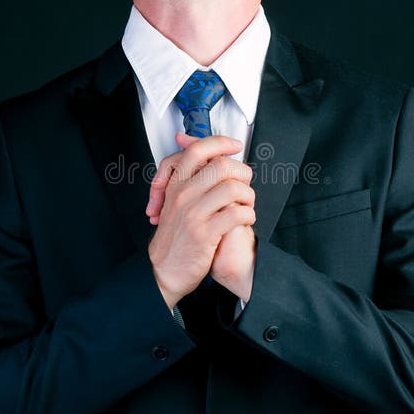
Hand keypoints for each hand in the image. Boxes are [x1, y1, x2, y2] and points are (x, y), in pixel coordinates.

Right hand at [146, 134, 255, 308]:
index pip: (197, 150)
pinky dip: (248, 215)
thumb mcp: (174, 201)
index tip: (235, 145)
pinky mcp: (205, 233)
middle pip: (221, 166)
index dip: (220, 143)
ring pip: (233, 188)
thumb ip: (189, 177)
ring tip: (246, 205)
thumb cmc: (175, 236)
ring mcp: (193, 213)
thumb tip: (200, 152)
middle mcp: (182, 195)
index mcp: (176, 184)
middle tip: (245, 183)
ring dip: (248, 196)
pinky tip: (244, 220)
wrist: (164, 270)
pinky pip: (237, 213)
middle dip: (242, 173)